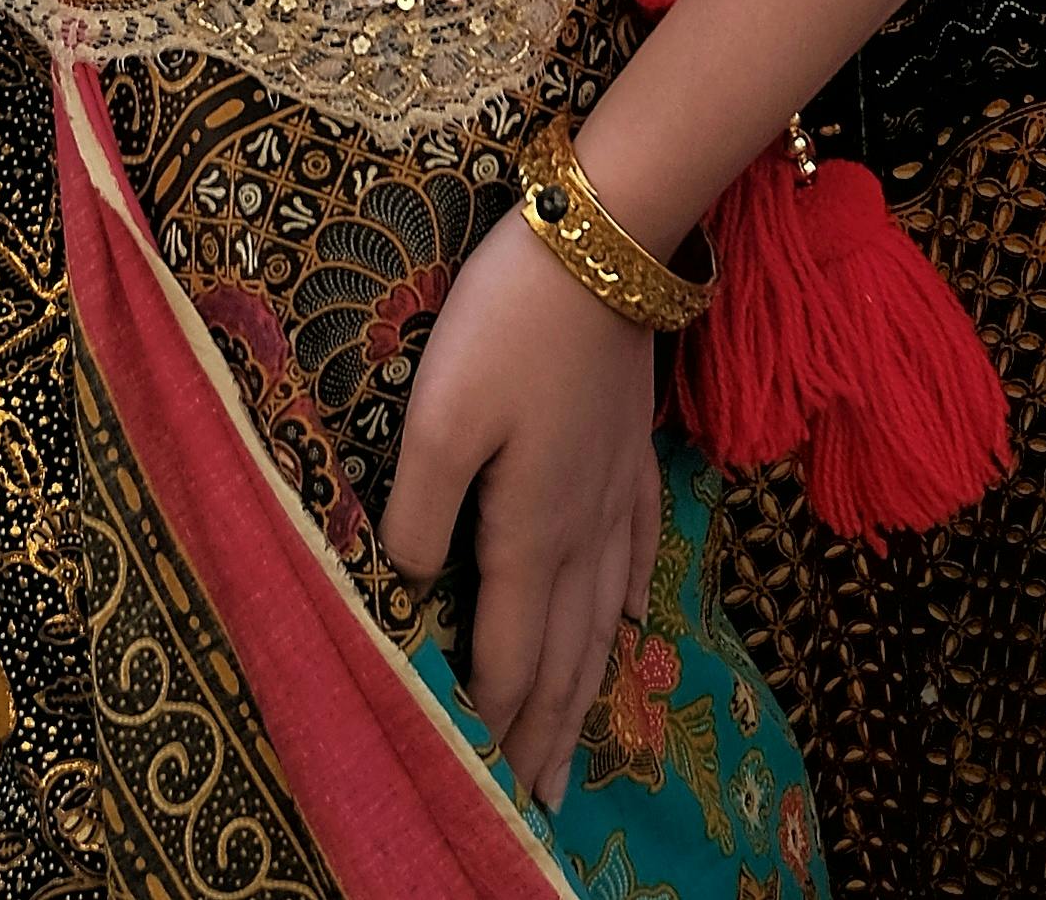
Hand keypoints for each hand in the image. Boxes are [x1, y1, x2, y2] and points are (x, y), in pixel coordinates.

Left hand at [381, 200, 662, 814]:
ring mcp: (614, 489)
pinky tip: (633, 620)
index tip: (477, 787)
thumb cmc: (509, 323)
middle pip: (562, 657)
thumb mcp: (437, 418)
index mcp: (529, 534)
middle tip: (537, 807)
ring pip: (602, 618)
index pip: (506, 657)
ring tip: (577, 751)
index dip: (489, 725)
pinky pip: (637, 548)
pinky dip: (631, 600)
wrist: (603, 239)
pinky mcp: (631, 446)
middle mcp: (582, 531)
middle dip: (544, 736)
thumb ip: (418, 516)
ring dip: (586, 691)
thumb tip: (408, 588)